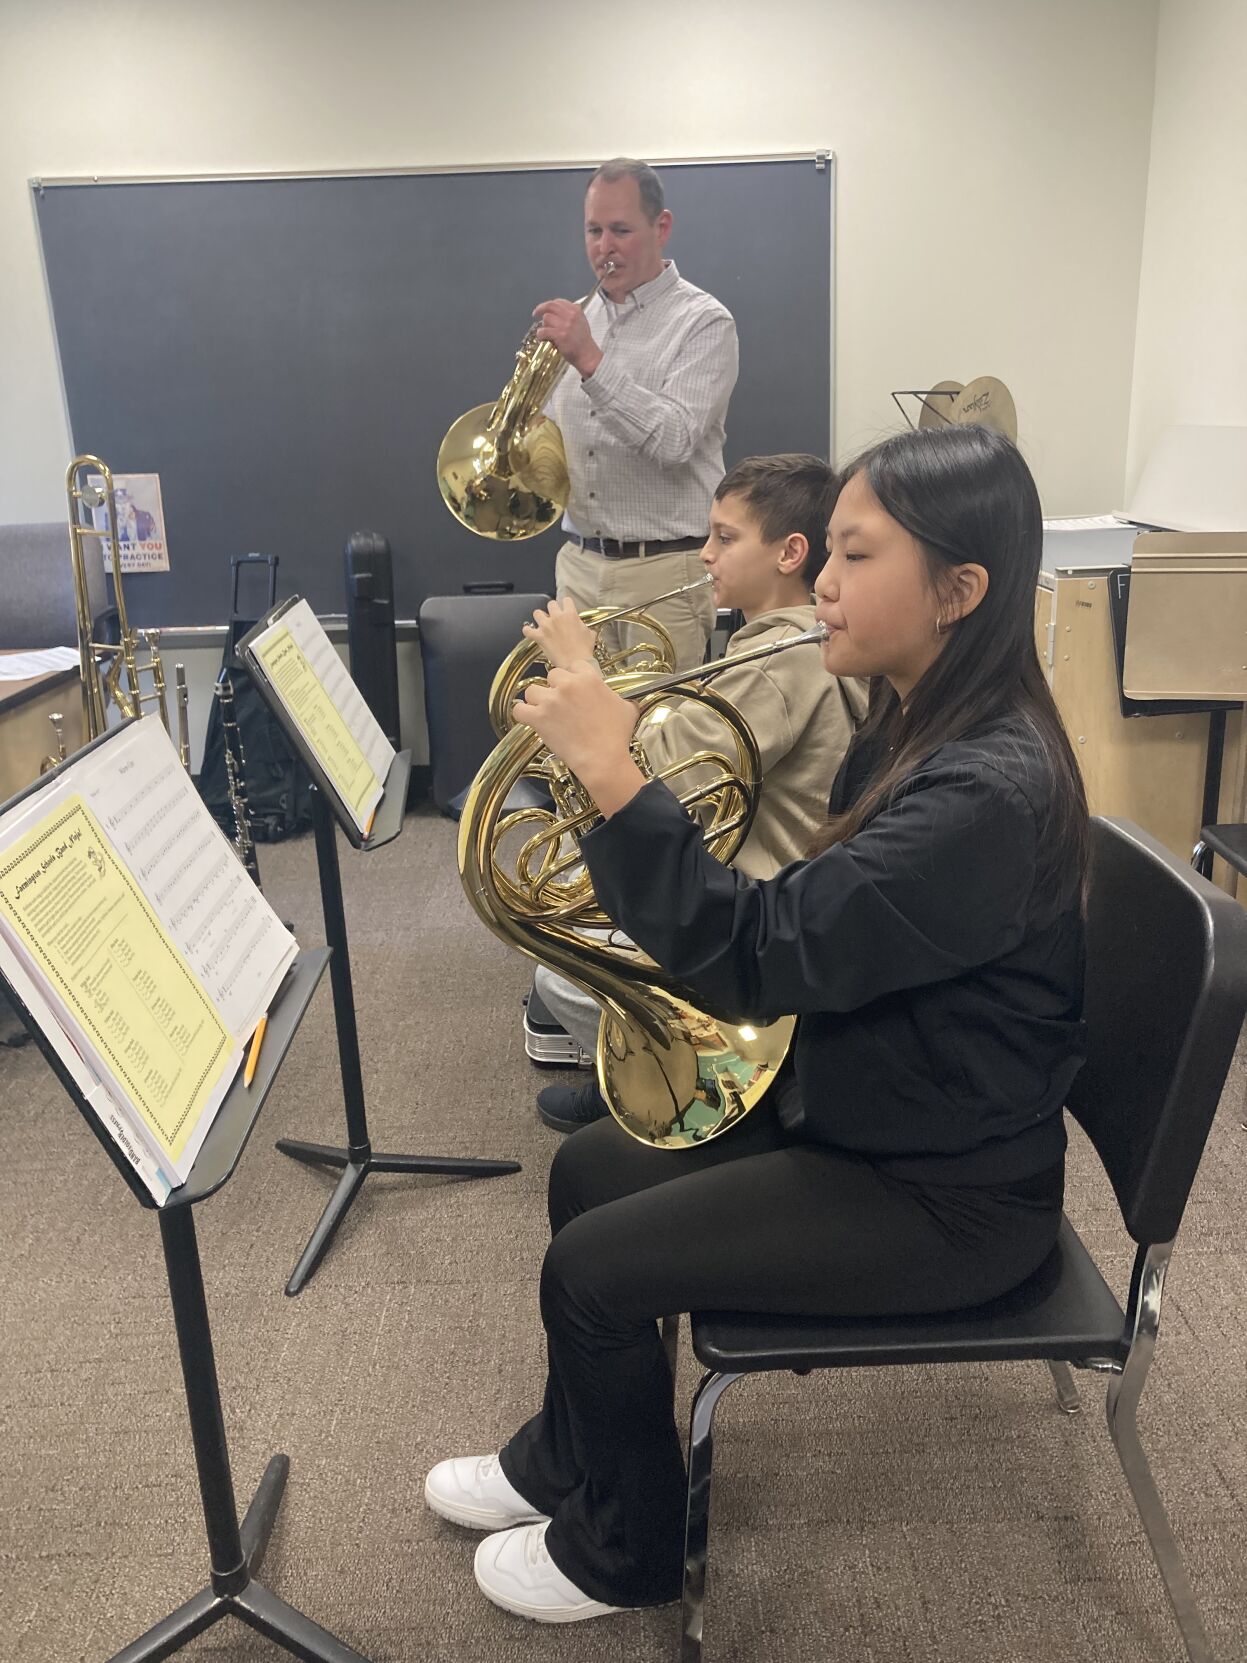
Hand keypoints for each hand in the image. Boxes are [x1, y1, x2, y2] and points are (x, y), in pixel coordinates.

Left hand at [513, 661, 644, 815]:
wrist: (603, 759)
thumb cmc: (617, 736)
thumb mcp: (628, 709)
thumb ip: (621, 698)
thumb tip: (623, 699)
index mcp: (588, 678)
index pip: (574, 666)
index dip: (573, 678)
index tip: (575, 691)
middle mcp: (567, 684)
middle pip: (551, 676)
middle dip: (555, 688)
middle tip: (561, 704)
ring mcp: (551, 701)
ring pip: (532, 690)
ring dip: (537, 700)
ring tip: (544, 712)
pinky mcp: (538, 718)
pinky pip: (518, 709)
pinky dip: (521, 713)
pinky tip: (528, 718)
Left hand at [522, 596, 599, 669]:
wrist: (576, 663)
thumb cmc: (584, 650)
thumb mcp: (590, 634)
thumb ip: (585, 626)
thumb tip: (583, 627)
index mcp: (570, 615)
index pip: (566, 600)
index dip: (566, 604)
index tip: (566, 608)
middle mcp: (557, 617)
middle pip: (551, 604)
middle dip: (553, 609)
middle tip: (555, 617)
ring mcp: (547, 626)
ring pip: (537, 613)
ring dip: (540, 617)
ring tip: (542, 622)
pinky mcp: (539, 637)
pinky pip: (527, 630)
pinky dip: (528, 631)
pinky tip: (530, 632)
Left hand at [533, 299, 602, 377]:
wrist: (587, 355)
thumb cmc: (583, 342)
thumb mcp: (581, 322)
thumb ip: (572, 314)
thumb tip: (559, 311)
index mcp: (576, 311)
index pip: (559, 302)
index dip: (548, 305)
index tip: (543, 309)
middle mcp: (571, 315)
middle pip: (550, 306)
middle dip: (540, 309)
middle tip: (535, 314)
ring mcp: (565, 325)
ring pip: (546, 318)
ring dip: (543, 326)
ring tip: (545, 333)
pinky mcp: (560, 335)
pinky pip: (544, 331)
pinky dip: (540, 335)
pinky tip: (542, 338)